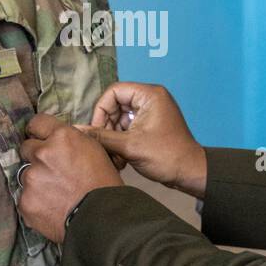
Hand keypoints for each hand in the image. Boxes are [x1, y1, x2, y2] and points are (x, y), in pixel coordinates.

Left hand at [18, 113, 123, 242]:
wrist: (103, 218)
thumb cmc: (104, 184)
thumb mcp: (94, 151)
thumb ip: (71, 142)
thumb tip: (56, 142)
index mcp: (62, 137)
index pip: (37, 123)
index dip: (38, 132)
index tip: (39, 139)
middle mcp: (42, 153)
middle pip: (26, 148)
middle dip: (36, 157)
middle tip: (52, 171)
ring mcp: (31, 178)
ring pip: (26, 175)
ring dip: (36, 182)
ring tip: (55, 194)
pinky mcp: (25, 202)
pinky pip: (25, 198)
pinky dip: (35, 202)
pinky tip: (51, 208)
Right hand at [78, 82, 206, 198]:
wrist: (190, 174)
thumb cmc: (166, 156)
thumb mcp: (129, 146)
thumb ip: (101, 136)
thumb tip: (76, 130)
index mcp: (150, 95)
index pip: (113, 92)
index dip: (101, 111)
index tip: (97, 131)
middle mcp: (150, 99)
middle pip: (115, 106)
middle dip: (107, 128)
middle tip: (105, 148)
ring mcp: (150, 113)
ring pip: (119, 119)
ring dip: (112, 138)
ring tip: (114, 158)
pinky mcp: (149, 126)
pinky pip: (127, 128)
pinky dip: (120, 142)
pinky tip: (120, 159)